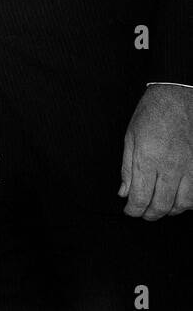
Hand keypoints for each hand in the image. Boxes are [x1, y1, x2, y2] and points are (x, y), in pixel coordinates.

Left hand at [119, 84, 192, 218]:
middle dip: (150, 214)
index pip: (140, 197)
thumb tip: (124, 192)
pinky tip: (181, 198)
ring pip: (185, 204)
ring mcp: (191, 167)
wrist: (177, 96)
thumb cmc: (151, 114)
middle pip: (163, 205)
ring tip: (161, 206)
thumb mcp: (130, 137)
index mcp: (148, 159)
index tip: (130, 211)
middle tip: (143, 213)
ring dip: (171, 210)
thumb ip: (127, 168)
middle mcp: (172, 167)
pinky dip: (190, 201)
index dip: (134, 210)